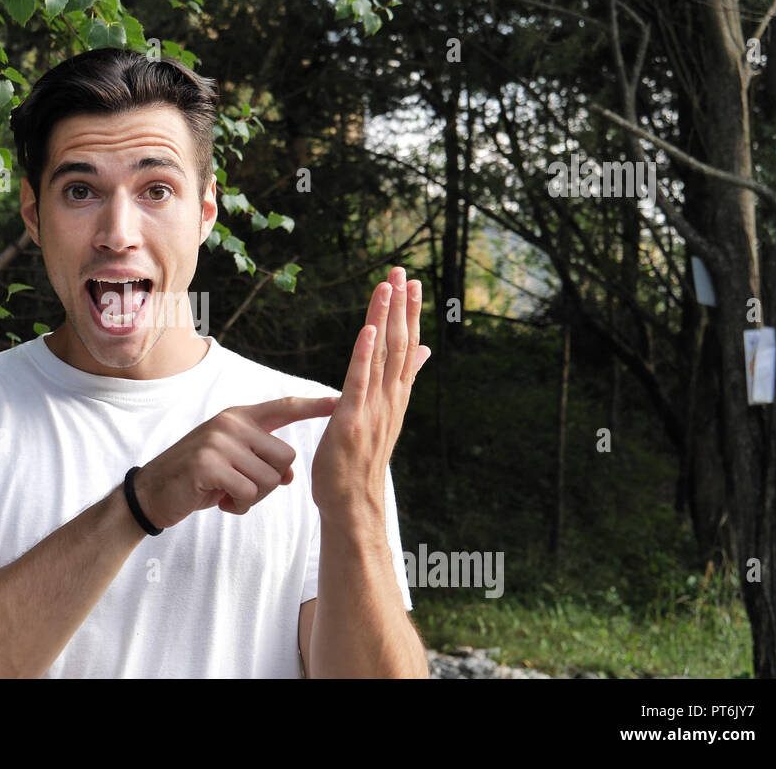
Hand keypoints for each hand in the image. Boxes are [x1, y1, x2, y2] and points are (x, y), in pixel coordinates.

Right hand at [133, 396, 339, 528]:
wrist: (153, 492)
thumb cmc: (198, 478)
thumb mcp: (233, 464)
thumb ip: (261, 461)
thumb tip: (288, 477)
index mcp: (239, 417)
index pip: (283, 407)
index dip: (313, 406)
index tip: (339, 400)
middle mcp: (232, 423)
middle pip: (285, 460)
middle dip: (269, 484)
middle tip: (238, 488)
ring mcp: (219, 441)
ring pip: (269, 481)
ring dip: (252, 498)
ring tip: (225, 493)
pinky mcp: (210, 464)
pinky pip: (248, 493)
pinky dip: (236, 505)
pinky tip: (217, 500)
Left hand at [312, 266, 430, 519]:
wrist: (353, 505)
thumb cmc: (362, 463)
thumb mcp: (384, 417)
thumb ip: (400, 383)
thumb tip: (422, 354)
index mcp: (395, 398)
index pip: (406, 347)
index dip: (410, 314)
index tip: (412, 283)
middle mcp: (390, 400)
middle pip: (399, 344)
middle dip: (400, 306)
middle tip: (402, 271)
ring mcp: (374, 410)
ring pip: (382, 355)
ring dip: (385, 319)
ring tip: (388, 285)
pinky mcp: (352, 421)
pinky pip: (359, 381)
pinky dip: (364, 354)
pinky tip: (368, 328)